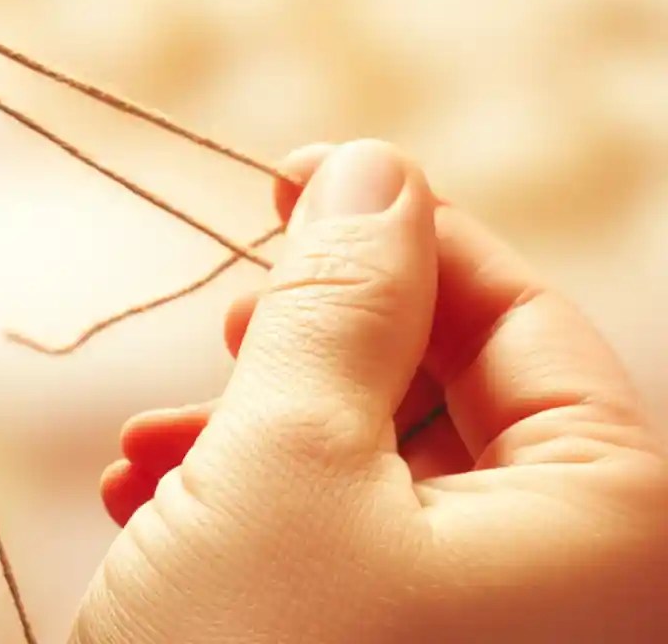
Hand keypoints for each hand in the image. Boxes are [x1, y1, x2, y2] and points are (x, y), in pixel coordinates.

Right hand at [74, 140, 667, 642]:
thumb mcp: (284, 457)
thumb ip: (344, 297)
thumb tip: (373, 168)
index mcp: (614, 531)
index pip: (522, 321)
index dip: (403, 233)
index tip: (296, 177)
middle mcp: (576, 593)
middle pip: (451, 401)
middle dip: (314, 358)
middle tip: (225, 331)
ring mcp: (486, 638)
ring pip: (381, 478)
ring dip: (256, 439)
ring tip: (150, 449)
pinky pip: (345, 551)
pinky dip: (251, 514)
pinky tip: (155, 507)